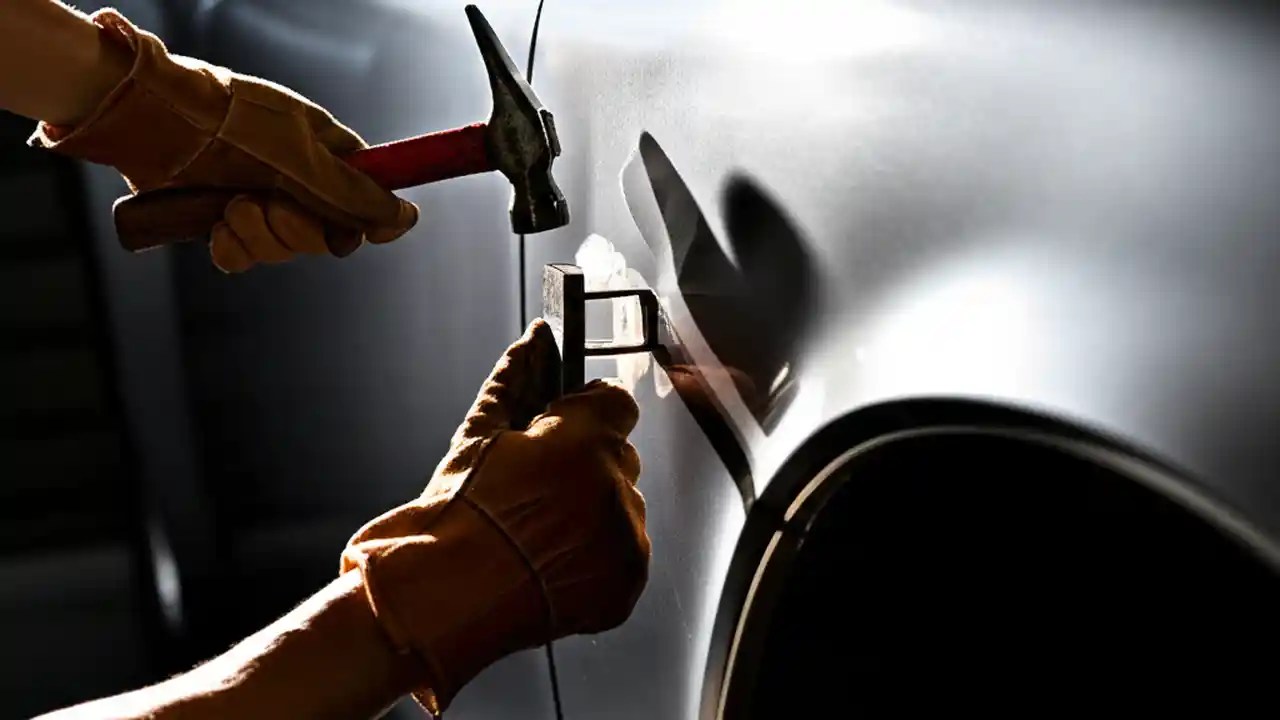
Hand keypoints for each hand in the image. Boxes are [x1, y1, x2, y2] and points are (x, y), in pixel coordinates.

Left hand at [28, 8, 417, 272]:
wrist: (152, 120)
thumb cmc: (231, 123)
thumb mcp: (303, 158)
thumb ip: (354, 195)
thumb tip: (406, 219)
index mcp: (328, 154)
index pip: (367, 200)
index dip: (363, 222)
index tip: (350, 233)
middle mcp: (298, 179)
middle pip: (324, 236)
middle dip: (295, 230)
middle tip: (271, 205)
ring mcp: (261, 200)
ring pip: (282, 250)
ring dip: (258, 235)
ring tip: (232, 205)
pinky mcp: (223, 221)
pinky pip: (243, 258)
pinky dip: (230, 246)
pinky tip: (215, 222)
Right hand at [341, 319, 648, 714]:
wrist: (445, 598)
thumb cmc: (453, 520)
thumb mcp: (478, 436)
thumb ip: (517, 384)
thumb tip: (535, 341)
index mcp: (579, 438)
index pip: (612, 400)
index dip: (583, 413)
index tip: (564, 427)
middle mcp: (610, 482)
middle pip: (618, 456)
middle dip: (584, 467)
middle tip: (537, 493)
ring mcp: (622, 533)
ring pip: (624, 505)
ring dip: (592, 512)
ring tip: (538, 535)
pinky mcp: (626, 576)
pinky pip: (625, 553)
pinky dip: (597, 555)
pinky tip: (555, 559)